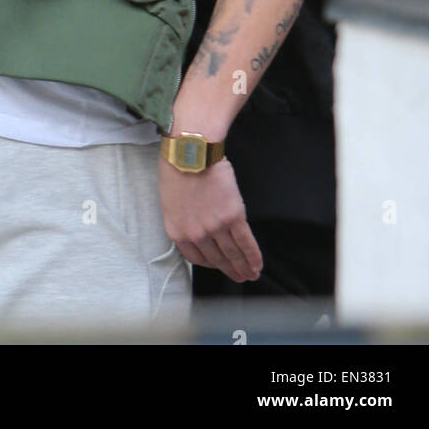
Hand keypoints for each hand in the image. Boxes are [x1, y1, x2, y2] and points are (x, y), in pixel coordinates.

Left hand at [158, 154, 262, 283]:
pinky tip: (258, 264)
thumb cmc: (177, 169)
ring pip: (232, 254)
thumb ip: (182, 220)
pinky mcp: (233, 217)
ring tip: (251, 274)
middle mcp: (196, 235)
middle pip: (216, 259)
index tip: (219, 266)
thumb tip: (195, 227)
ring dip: (244, 267)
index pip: (195, 258)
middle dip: (229, 270)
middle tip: (240, 277)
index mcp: (178, 232)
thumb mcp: (170, 201)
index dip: (210, 264)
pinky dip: (253, 255)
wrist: (190, 152)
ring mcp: (215, 228)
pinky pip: (245, 242)